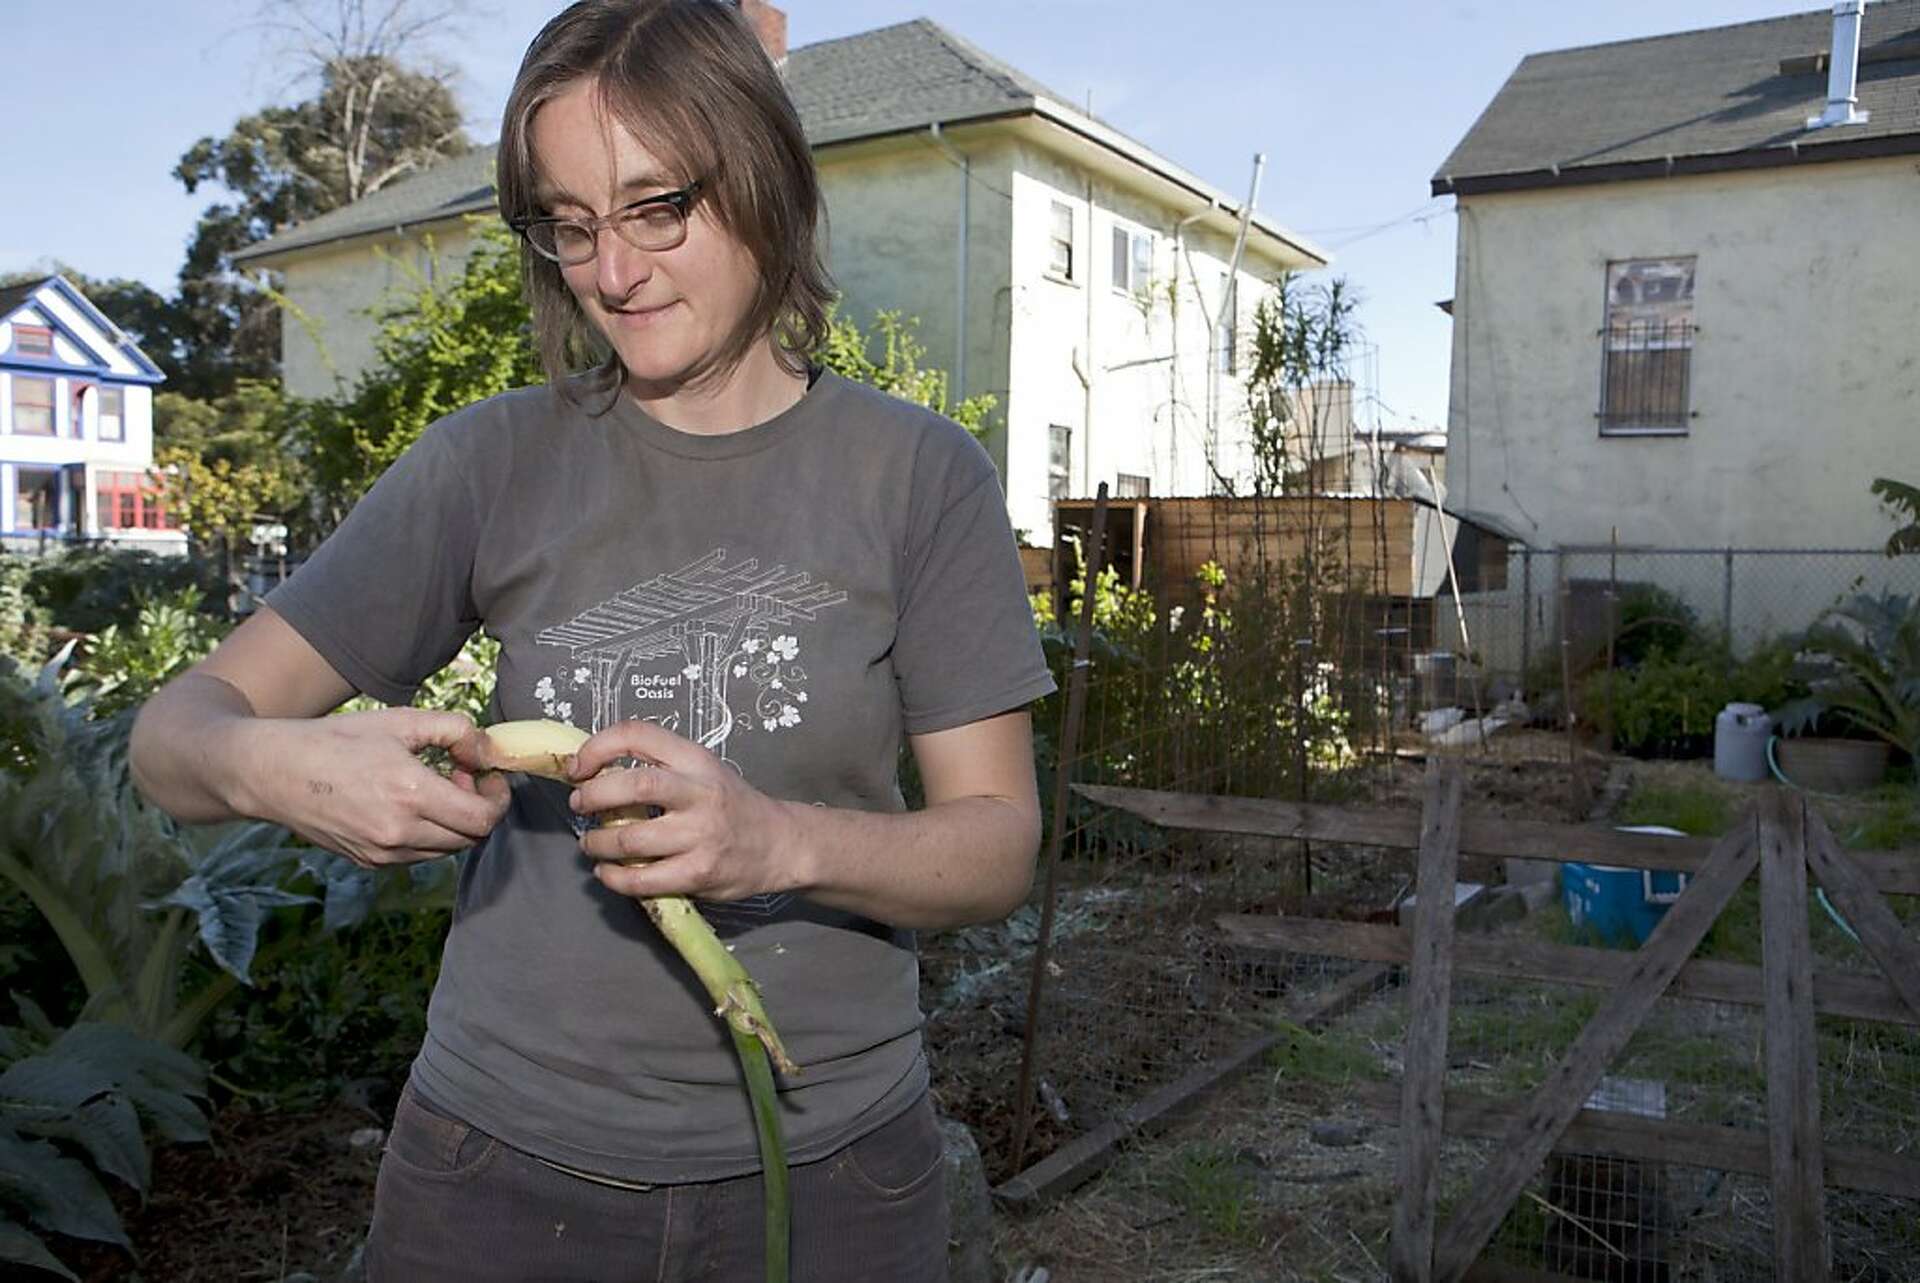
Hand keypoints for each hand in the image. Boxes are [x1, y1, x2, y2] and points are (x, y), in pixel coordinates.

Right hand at [253, 708, 509, 868]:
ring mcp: (382, 853)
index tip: (489, 776)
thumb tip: (487, 749)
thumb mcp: (401, 721)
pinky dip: (429, 834)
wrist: (272, 772)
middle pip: (470, 838)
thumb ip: (455, 730)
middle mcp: (399, 832)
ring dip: (455, 823)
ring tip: (435, 788)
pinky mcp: (368, 862)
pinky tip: (411, 805)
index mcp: (411, 795)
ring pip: (446, 850)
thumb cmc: (337, 740)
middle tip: (461, 776)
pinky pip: (418, 855)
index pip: (483, 819)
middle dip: (479, 807)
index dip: (498, 798)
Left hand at [569, 720, 799, 901]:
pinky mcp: (699, 873)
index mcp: (695, 759)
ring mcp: (701, 835)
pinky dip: (614, 878)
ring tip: (592, 843)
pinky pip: (642, 880)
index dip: (597, 747)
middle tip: (581, 805)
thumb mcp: (701, 770)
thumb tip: (591, 772)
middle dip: (593, 796)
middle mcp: (700, 792)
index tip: (578, 768)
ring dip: (597, 842)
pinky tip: (609, 873)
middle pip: (634, 784)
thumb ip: (657, 766)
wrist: (780, 843)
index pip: (638, 735)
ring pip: (630, 838)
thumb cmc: (731, 804)